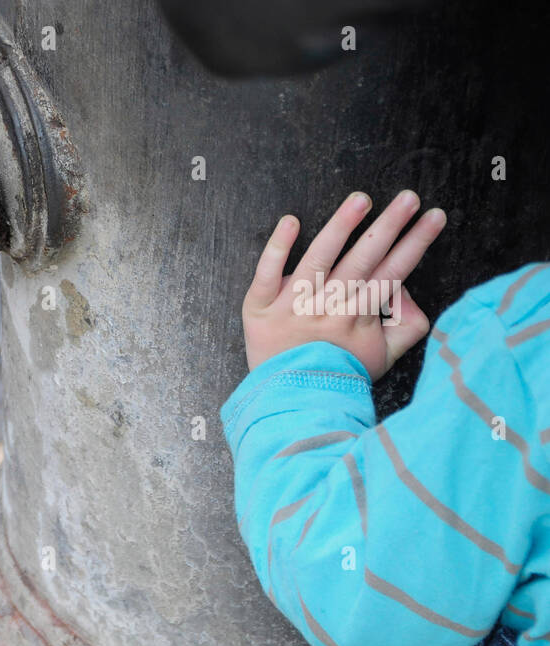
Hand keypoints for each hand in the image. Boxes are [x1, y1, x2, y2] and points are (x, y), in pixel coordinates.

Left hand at [242, 190, 446, 380]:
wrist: (292, 399)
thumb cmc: (339, 373)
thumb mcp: (383, 356)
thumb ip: (407, 324)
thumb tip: (410, 290)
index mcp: (358, 316)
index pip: (392, 272)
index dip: (415, 243)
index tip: (433, 217)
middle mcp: (328, 307)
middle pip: (363, 260)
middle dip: (388, 227)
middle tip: (408, 198)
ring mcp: (293, 305)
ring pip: (319, 259)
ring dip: (340, 227)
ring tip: (360, 200)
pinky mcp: (260, 307)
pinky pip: (267, 273)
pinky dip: (278, 247)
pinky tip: (291, 221)